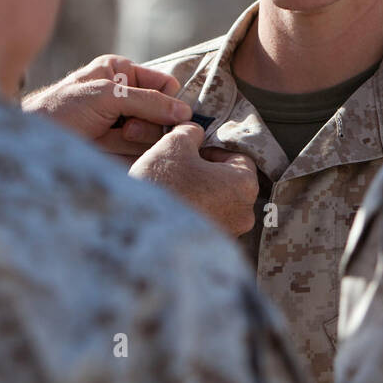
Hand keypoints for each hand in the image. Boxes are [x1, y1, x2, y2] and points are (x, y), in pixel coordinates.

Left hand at [22, 55, 191, 157]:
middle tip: (124, 128)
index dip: (168, 101)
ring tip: (104, 139)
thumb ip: (148, 101)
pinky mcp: (115, 151)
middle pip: (162, 115)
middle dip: (146, 125)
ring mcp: (120, 125)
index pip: (165, 85)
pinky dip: (127, 157)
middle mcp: (124, 97)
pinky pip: (139, 156)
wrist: (30, 145)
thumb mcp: (107, 96)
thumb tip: (184, 113)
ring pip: (152, 137)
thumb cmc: (60, 109)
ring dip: (133, 142)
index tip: (164, 115)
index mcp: (121, 72)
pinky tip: (104, 152)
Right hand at [130, 123, 258, 237]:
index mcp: (244, 184)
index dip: (214, 151)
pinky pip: (206, 224)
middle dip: (207, 175)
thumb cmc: (162, 185)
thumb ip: (191, 132)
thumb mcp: (175, 144)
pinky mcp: (211, 250)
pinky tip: (172, 211)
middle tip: (181, 171)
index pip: (240, 158)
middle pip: (230, 183)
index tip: (193, 154)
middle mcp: (244, 214)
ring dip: (200, 195)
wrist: (138, 232)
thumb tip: (194, 133)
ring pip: (218, 205)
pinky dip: (193, 216)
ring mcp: (228, 235)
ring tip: (174, 191)